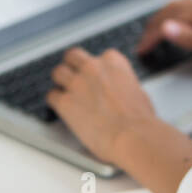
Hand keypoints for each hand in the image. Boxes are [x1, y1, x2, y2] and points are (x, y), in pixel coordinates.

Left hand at [46, 47, 158, 163]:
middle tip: (73, 77)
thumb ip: (123, 86)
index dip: (97, 69)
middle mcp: (93, 68)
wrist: (133, 136)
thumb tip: (120, 92)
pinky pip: (51, 96)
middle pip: (73, 56)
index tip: (97, 78)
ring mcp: (77, 83)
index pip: (100, 56)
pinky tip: (60, 109)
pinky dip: (55, 102)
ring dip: (60, 82)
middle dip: (72, 66)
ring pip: (58, 72)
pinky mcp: (65, 102)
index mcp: (113, 62)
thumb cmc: (140, 120)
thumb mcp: (139, 92)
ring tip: (64, 92)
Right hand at [136, 0, 191, 69]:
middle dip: (154, 22)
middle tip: (143, 41)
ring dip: (166, 17)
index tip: (142, 47)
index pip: (169, 16)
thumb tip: (166, 28)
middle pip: (174, 7)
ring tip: (156, 33)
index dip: (152, 32)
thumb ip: (191, 38)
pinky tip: (181, 25)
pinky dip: (179, 16)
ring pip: (183, 6)